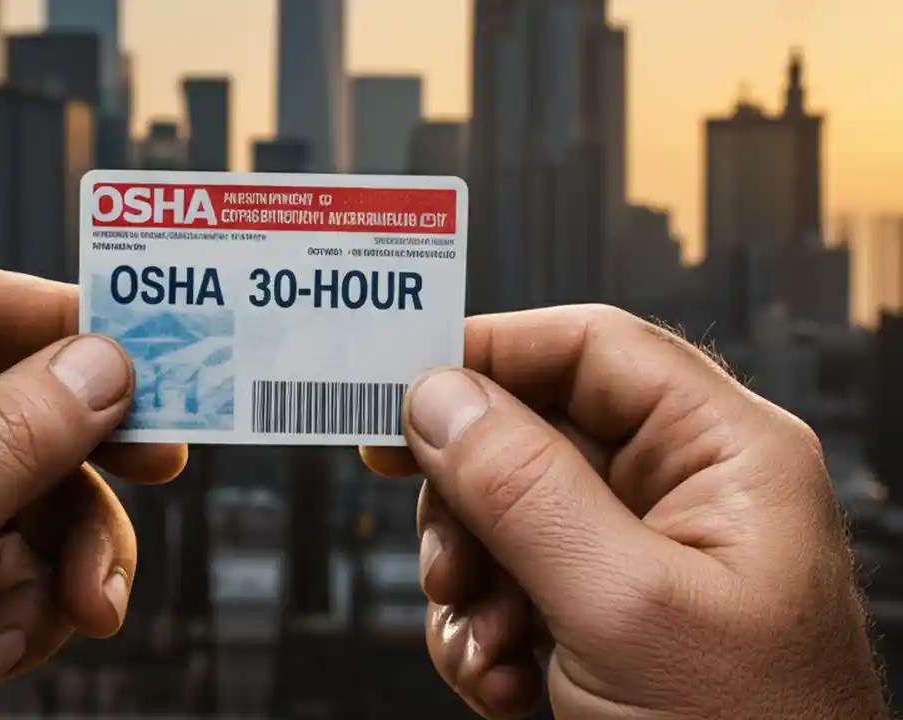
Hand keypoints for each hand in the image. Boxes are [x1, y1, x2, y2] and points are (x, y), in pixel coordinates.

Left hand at [0, 266, 186, 718]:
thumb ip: (7, 440)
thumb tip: (99, 364)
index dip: (64, 321)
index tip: (149, 355)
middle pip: (20, 403)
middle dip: (86, 457)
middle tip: (156, 465)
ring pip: (35, 492)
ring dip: (68, 556)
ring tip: (74, 610)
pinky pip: (19, 562)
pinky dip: (33, 608)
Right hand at [363, 306, 886, 718]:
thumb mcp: (623, 606)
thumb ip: (526, 492)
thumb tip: (441, 399)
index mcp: (725, 455)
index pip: (590, 349)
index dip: (489, 353)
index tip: (399, 386)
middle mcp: (684, 493)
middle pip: (531, 436)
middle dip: (468, 502)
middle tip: (444, 555)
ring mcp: (642, 557)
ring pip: (508, 517)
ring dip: (470, 581)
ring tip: (481, 640)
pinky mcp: (606, 615)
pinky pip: (511, 584)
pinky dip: (483, 632)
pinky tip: (502, 680)